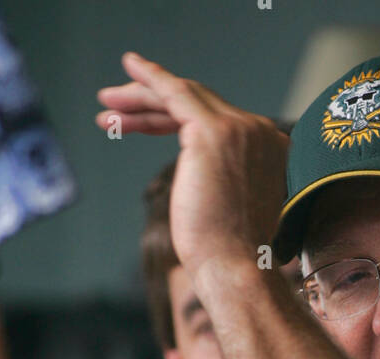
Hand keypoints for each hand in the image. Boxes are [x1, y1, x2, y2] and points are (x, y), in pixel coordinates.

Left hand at [96, 53, 288, 275]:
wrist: (238, 271)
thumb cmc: (232, 257)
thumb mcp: (233, 211)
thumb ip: (225, 184)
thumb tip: (204, 188)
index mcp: (273, 152)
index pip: (218, 122)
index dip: (176, 119)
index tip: (147, 121)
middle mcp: (261, 133)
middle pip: (200, 104)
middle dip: (153, 104)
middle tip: (115, 107)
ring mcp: (239, 129)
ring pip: (184, 97)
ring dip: (142, 96)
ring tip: (106, 101)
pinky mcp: (212, 132)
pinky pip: (175, 92)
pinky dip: (151, 77)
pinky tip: (130, 66)